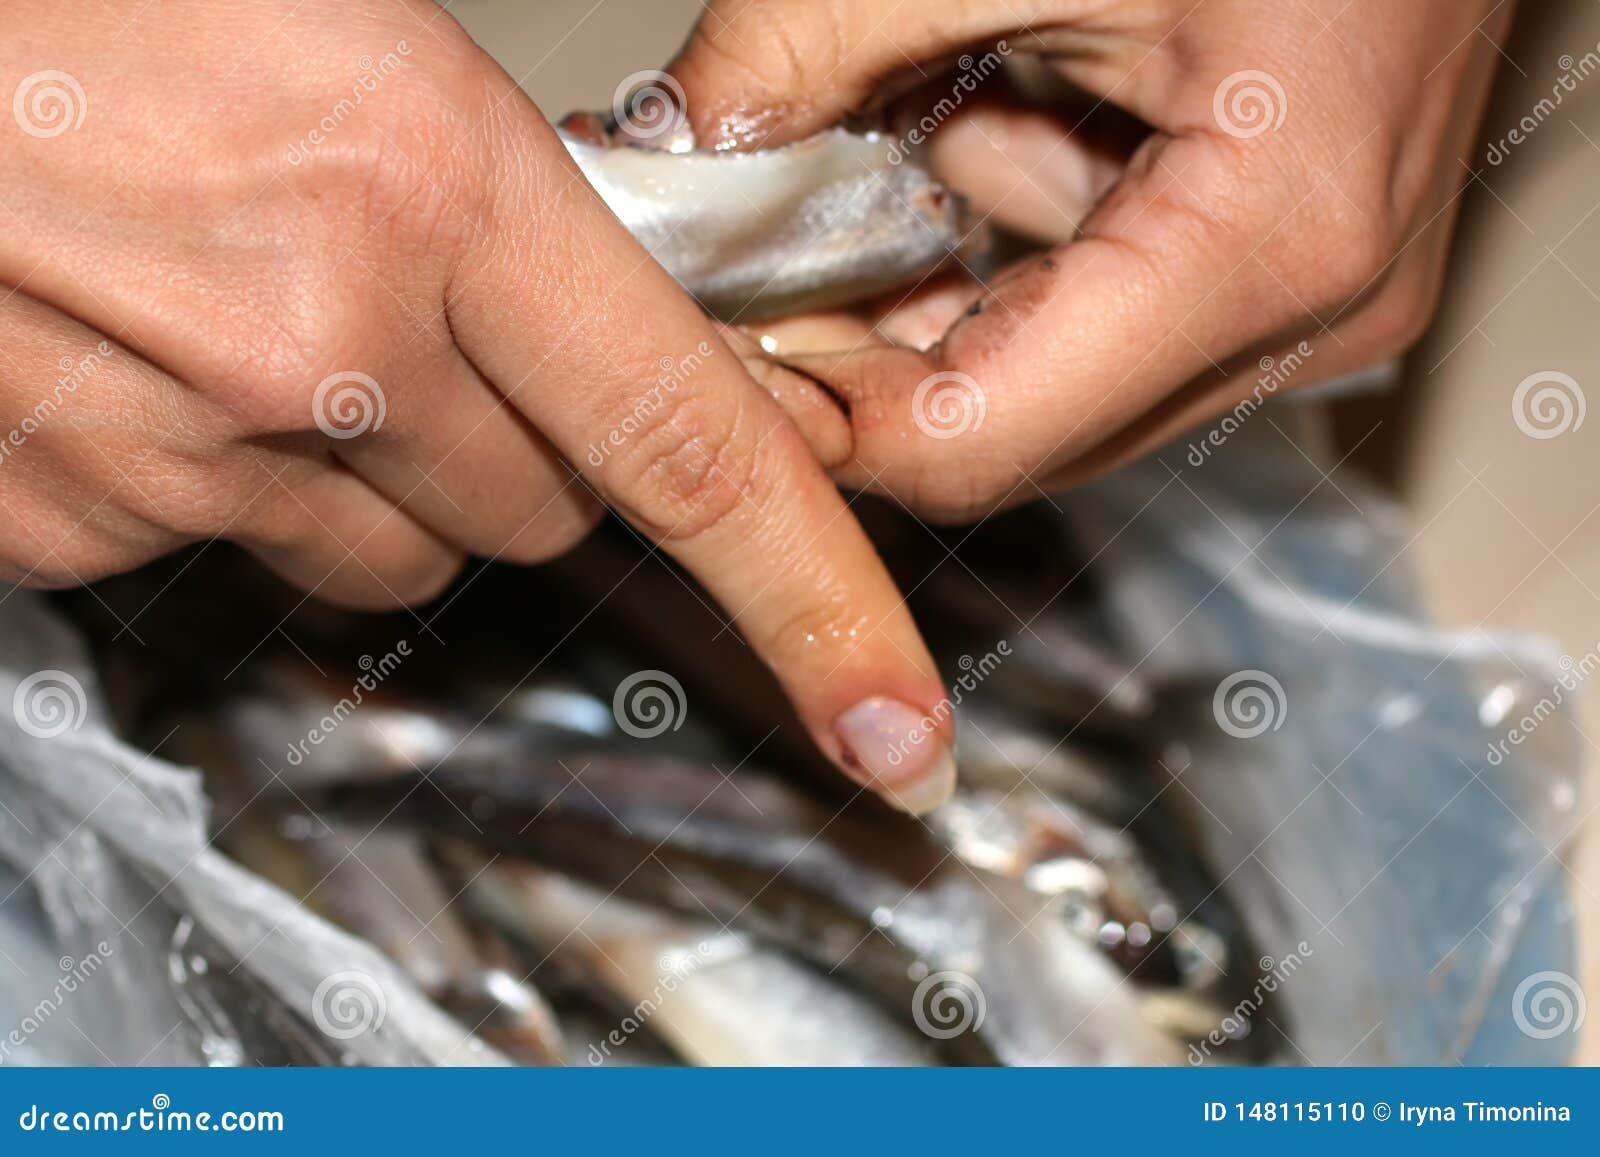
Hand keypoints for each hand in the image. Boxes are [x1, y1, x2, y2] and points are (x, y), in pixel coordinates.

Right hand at [0, 1, 954, 812]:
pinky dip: (228, 481)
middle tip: (448, 337)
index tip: (890, 714)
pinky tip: (150, 354)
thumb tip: (587, 316)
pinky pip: (223, 549)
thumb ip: (486, 183)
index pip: (689, 443)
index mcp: (421, 174)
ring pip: (385, 552)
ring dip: (379, 476)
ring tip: (266, 320)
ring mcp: (176, 445)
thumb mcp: (337, 21)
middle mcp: (316, 337)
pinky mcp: (59, 514)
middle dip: (534, 457)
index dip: (819, 594)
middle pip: (539, 513)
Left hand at [670, 0, 1508, 514]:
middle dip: (865, 350)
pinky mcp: (1294, 265)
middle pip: (1010, 425)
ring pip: (1048, 373)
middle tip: (753, 258)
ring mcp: (1314, 299)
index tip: (712, 357)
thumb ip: (820, 37)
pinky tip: (988, 115)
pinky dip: (1014, 238)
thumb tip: (684, 139)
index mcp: (1267, 240)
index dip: (818, 417)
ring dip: (937, 279)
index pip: (978, 435)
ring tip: (894, 135)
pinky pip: (1105, 309)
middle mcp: (1309, 311)